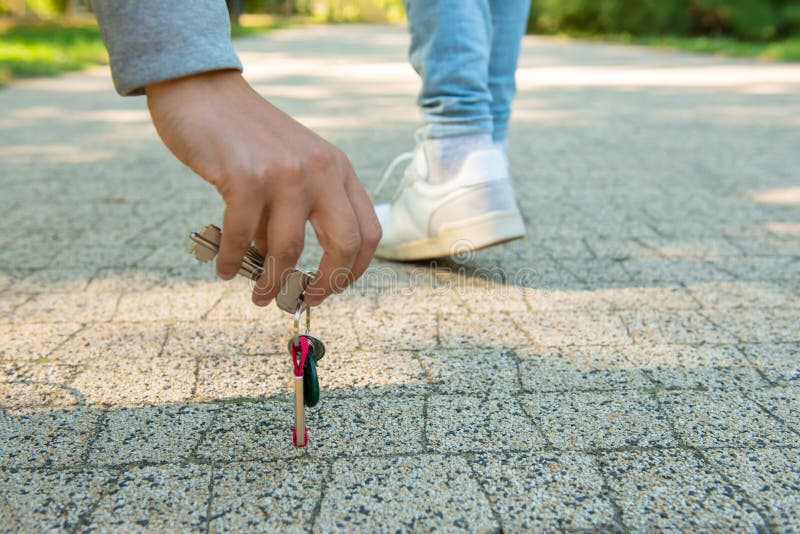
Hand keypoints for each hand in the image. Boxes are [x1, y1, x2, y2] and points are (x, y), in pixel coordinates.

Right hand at [146, 70, 380, 305]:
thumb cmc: (246, 137)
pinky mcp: (245, 177)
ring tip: (260, 297)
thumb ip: (295, 213)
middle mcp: (320, 169)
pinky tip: (225, 270)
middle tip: (302, 301)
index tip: (330, 289)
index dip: (353, 270)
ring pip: (289, 250)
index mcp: (337, 168)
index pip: (369, 231)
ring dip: (273, 283)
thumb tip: (284, 270)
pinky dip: (232, 262)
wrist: (203, 92)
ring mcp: (285, 172)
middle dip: (326, 284)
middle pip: (345, 245)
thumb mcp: (289, 167)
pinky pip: (242, 238)